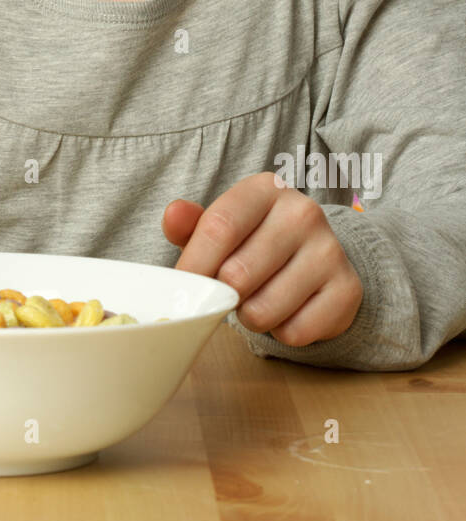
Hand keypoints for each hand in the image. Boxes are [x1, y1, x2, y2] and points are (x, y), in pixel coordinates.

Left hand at [161, 172, 363, 346]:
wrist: (317, 257)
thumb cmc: (255, 240)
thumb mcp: (222, 224)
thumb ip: (192, 224)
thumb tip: (173, 215)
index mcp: (265, 189)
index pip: (219, 228)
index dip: (194, 266)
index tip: (184, 288)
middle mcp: (303, 212)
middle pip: (238, 274)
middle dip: (223, 295)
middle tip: (228, 291)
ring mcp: (330, 250)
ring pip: (263, 310)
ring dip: (250, 317)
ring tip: (258, 298)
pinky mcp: (347, 290)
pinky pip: (295, 332)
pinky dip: (282, 332)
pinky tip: (288, 310)